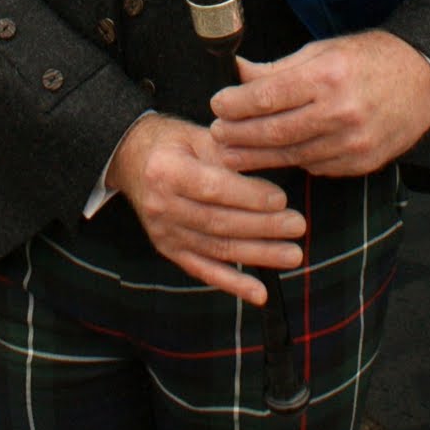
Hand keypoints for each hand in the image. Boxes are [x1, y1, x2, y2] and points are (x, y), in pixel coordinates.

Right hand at [105, 113, 305, 304]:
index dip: (248, 196)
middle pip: (217, 222)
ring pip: (216, 248)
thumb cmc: (174, 143)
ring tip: (292, 255)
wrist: (132, 159)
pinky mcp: (169, 250)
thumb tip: (271, 170)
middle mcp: (161, 206)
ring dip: (257, 255)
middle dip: (262, 227)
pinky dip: (233, 284)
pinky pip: (204, 270)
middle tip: (297, 226)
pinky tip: (260, 293)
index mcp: (166, 170)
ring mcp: (164, 233)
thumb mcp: (200, 136)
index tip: (282, 199)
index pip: (212, 188)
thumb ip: (230, 154)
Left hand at [208, 30, 429, 176]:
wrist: (425, 77)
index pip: (267, 96)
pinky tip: (276, 156)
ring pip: (292, 156)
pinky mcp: (362, 163)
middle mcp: (341, 112)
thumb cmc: (371, 58)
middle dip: (238, 136)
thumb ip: (278, 68)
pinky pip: (317, 167)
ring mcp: (353, 142)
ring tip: (232, 154)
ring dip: (257, 157)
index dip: (236, 104)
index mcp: (328, 76)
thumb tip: (236, 72)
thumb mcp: (323, 50)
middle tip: (216, 135)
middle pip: (273, 132)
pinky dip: (294, 161)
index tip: (217, 104)